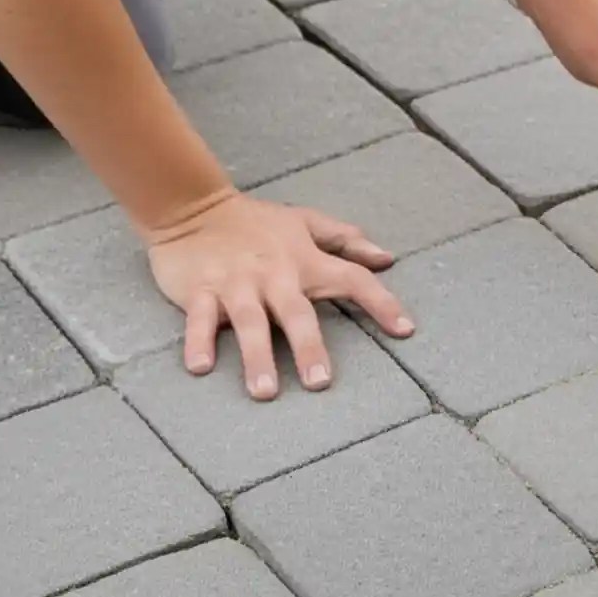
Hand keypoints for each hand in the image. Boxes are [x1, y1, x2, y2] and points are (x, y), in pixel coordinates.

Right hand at [145, 193, 414, 400]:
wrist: (192, 205)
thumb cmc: (257, 222)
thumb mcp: (306, 222)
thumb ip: (347, 240)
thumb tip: (388, 258)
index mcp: (305, 259)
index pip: (352, 279)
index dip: (381, 302)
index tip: (405, 330)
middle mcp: (274, 273)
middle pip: (296, 313)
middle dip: (308, 346)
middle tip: (319, 382)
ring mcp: (235, 283)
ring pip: (249, 322)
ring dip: (256, 356)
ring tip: (265, 392)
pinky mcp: (198, 289)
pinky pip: (199, 318)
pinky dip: (198, 341)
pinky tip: (199, 367)